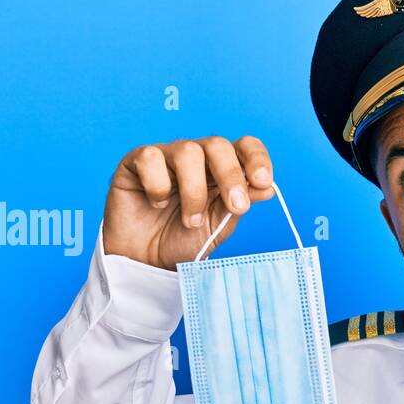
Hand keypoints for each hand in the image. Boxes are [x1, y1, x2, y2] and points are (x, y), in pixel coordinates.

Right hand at [102, 136, 275, 269]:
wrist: (146, 259)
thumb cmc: (183, 239)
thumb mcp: (218, 226)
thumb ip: (239, 206)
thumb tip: (267, 188)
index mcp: (220, 169)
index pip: (243, 146)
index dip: (256, 158)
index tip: (263, 181)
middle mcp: (196, 157)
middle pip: (218, 144)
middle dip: (231, 176)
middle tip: (236, 207)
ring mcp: (166, 156)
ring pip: (187, 151)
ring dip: (194, 192)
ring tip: (191, 221)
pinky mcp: (136, 161)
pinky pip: (150, 158)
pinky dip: (158, 185)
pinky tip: (156, 203)